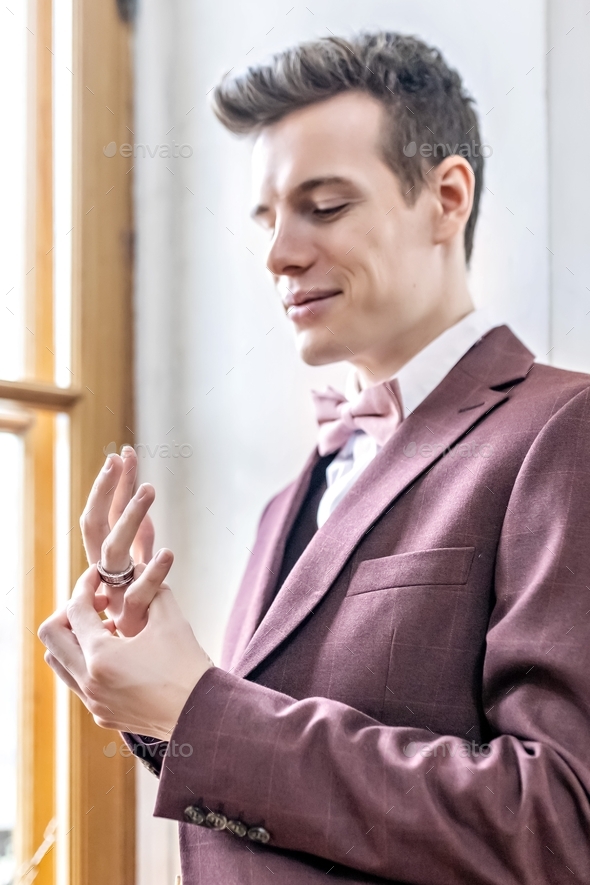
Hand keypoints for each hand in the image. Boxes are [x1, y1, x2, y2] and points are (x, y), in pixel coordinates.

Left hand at [38, 559, 212, 739]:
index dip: (85, 585)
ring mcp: (93, 702)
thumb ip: (152, 588)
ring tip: (108, 628)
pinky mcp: (102, 715)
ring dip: (76, 639)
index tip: (99, 575)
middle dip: (69, 612)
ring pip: (60, 663)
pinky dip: (87, 661)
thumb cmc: (188, 667)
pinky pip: (78, 682)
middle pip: (52, 637)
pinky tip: (119, 654)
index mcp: (101, 656)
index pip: (76, 610)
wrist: (201, 714)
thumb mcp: (171, 619)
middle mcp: (89, 681)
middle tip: (96, 603)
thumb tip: (139, 568)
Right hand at [80, 446, 155, 632]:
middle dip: (107, 490)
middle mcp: (105, 577)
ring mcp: (117, 596)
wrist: (140, 672)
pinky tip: (167, 552)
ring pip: (115, 550)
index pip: (101, 516)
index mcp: (106, 566)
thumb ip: (141, 549)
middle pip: (97, 525)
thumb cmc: (141, 622)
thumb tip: (147, 520)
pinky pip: (142, 592)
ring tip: (149, 489)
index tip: (122, 454)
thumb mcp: (141, 577)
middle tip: (120, 458)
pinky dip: (153, 573)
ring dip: (131, 518)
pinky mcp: (133, 618)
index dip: (110, 486)